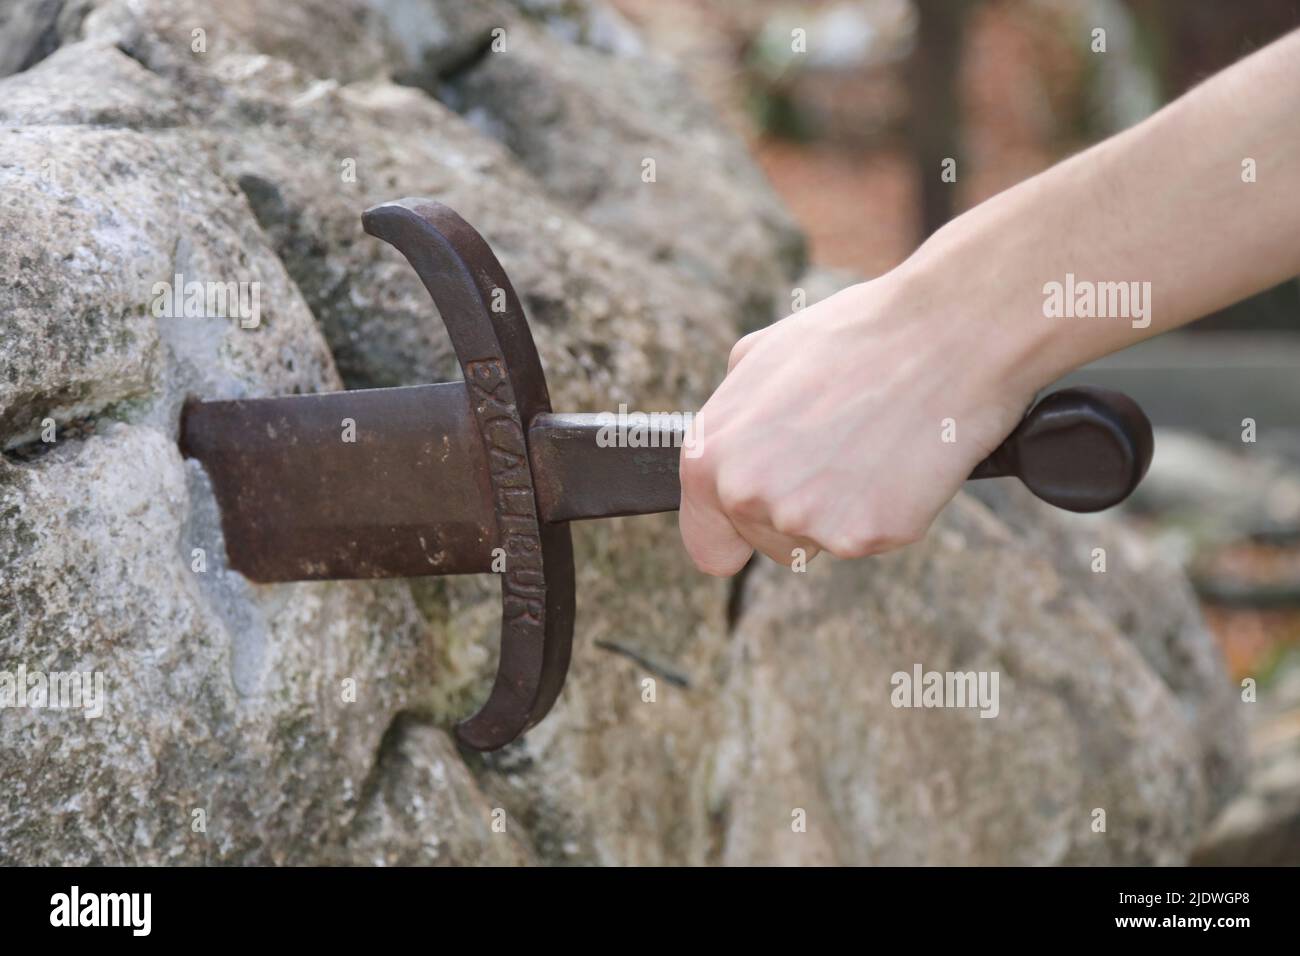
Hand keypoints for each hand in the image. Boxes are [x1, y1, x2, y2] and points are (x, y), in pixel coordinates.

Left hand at [678, 270, 1036, 575]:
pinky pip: (870, 540)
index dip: (737, 536)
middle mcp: (745, 493)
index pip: (707, 543)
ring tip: (870, 446)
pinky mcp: (862, 535)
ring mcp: (803, 518)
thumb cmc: (857, 336)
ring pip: (819, 544)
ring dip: (842, 511)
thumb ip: (731, 418)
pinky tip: (900, 460)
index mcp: (710, 455)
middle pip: (768, 545)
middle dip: (800, 511)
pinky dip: (888, 511)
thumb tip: (727, 453)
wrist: (947, 332)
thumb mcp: (761, 355)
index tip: (761, 527)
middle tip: (840, 450)